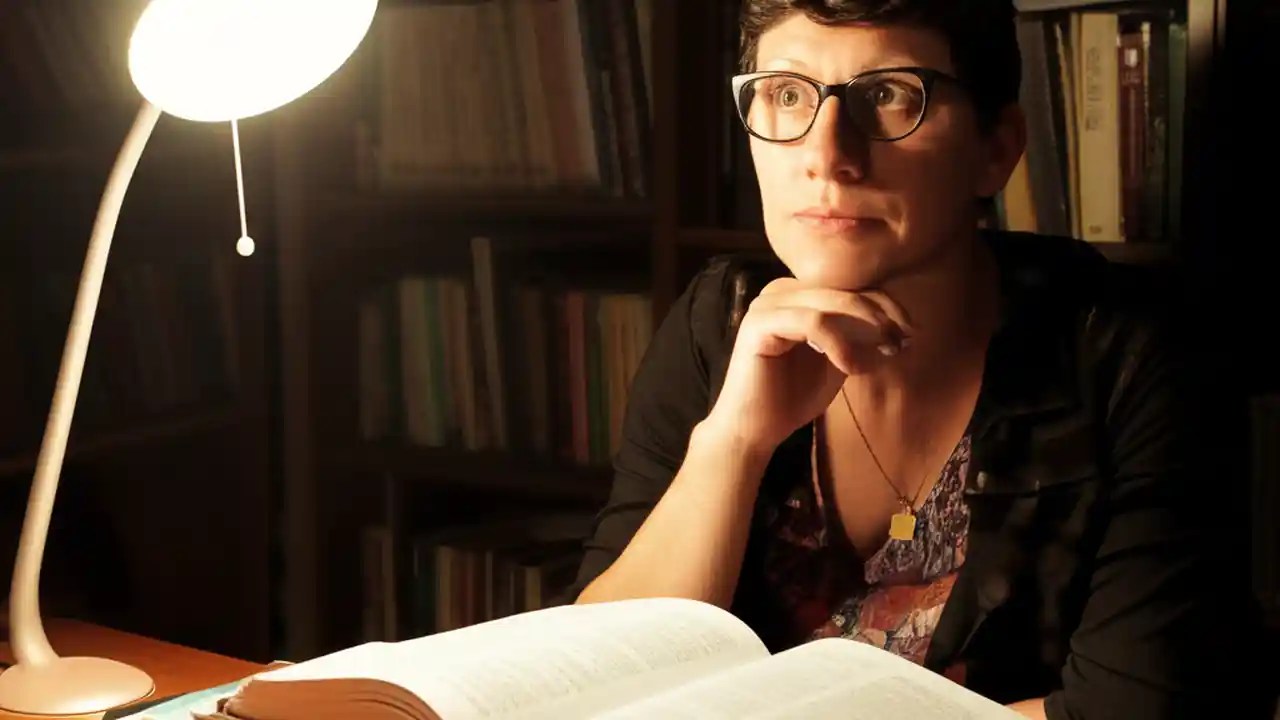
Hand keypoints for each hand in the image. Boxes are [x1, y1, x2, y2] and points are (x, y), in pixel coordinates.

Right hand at [702, 277, 913, 453]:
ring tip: (885, 352)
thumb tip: (906, 330)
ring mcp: (767, 304)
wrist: (753, 429)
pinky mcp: (759, 324)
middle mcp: (780, 290)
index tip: (911, 334)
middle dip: (882, 314)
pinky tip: (850, 367)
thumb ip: (863, 340)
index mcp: (798, 295)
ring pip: (831, 301)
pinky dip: (839, 343)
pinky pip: (812, 322)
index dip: (887, 305)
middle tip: (902, 341)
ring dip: (866, 326)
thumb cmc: (792, 398)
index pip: (850, 285)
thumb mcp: (840, 361)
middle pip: (844, 288)